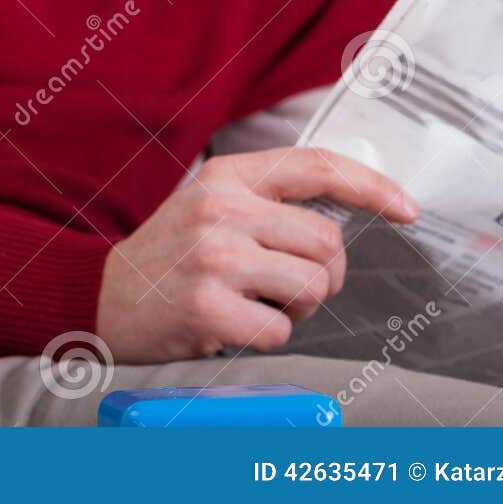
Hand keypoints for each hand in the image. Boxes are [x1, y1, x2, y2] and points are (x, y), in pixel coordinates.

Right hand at [96, 147, 417, 362]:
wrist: (97, 296)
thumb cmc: (164, 257)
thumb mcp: (207, 204)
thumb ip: (265, 201)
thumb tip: (343, 216)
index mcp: (226, 176)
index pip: (316, 167)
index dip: (371, 187)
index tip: (405, 208)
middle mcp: (221, 209)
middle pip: (327, 243)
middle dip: (322, 275)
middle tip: (286, 286)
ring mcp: (214, 257)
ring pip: (312, 287)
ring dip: (295, 308)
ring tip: (252, 303)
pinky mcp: (208, 306)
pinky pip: (281, 329)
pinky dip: (266, 336)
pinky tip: (231, 324)